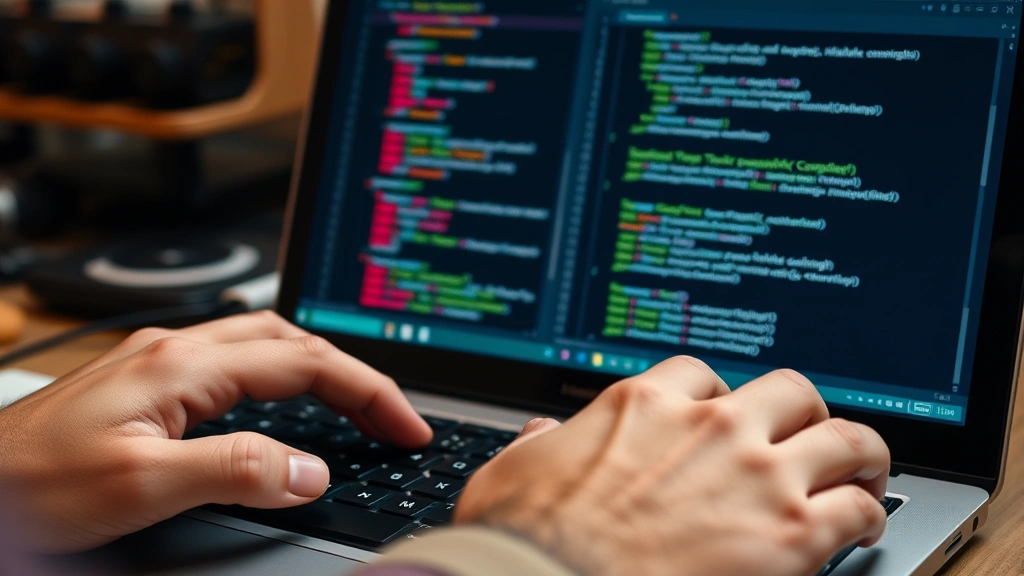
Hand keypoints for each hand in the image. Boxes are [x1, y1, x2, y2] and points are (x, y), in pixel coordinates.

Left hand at [0, 311, 431, 552]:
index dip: (367, 391)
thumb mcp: (141, 487)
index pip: (304, 363)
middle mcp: (175, 350)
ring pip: (264, 344)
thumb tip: (310, 471)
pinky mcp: (145, 381)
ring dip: (320, 369)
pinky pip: (235, 362)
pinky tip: (283, 398)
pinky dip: (281, 376)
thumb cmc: (29, 485)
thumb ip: (235, 471)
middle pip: (292, 341)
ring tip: (355, 404)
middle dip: (354, 374)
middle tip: (393, 418)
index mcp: (182, 365)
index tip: (406, 426)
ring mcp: (158, 361)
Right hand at [456, 357, 889, 575]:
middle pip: (789, 388)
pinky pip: (859, 506)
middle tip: (805, 433)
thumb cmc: (528, 542)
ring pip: (844, 435)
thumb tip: (542, 433)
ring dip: (858, 452)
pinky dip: (868, 514)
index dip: (718, 397)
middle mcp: (711, 427)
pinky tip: (861, 528)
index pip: (701, 375)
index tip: (724, 417)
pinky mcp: (793, 533)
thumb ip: (535, 445)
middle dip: (803, 411)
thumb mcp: (510, 474)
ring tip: (862, 469)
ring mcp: (758, 476)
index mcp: (644, 405)